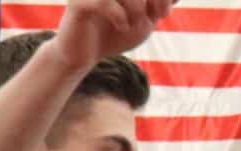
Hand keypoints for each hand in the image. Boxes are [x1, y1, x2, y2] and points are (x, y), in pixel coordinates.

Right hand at [51, 0, 175, 68]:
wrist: (85, 55)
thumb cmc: (115, 35)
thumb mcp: (144, 22)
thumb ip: (158, 6)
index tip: (162, 13)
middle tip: (156, 16)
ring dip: (137, 7)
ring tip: (136, 24)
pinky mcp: (77, 4)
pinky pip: (103, 3)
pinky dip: (119, 15)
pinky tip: (122, 27)